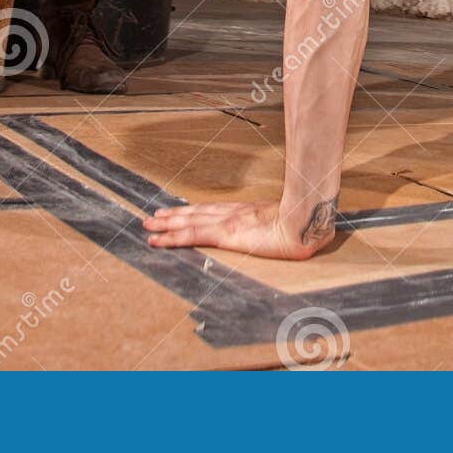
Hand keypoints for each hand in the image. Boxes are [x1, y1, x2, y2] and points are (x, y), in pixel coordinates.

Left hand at [142, 198, 331, 260]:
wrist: (304, 221)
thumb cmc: (301, 224)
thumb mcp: (288, 223)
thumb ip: (280, 226)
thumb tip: (286, 231)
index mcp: (246, 212)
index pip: (214, 211)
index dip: (195, 212)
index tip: (180, 211)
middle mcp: (232, 213)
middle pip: (197, 213)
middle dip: (174, 215)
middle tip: (154, 217)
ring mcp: (226, 222)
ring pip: (188, 222)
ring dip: (166, 224)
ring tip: (148, 225)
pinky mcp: (224, 233)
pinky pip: (191, 236)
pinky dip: (171, 237)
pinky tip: (157, 241)